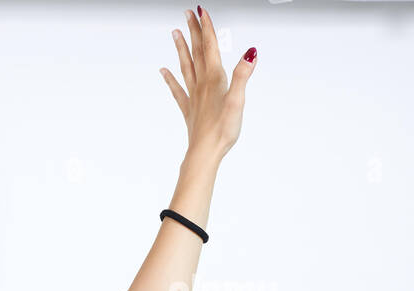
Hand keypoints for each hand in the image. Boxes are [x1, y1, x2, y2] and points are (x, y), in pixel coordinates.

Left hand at [160, 7, 255, 161]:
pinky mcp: (189, 109)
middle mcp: (201, 84)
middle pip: (197, 52)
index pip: (210, 47)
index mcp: (214, 79)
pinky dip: (170, 78)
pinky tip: (163, 71)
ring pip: (186, 66)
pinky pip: (177, 89)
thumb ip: (243, 75)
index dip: (206, 28)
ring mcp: (193, 96)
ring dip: (181, 48)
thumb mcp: (238, 101)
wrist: (204, 153)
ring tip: (175, 33)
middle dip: (193, 31)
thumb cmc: (222, 131)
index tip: (201, 11)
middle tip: (188, 13)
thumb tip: (250, 53)